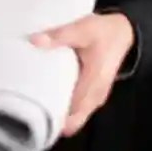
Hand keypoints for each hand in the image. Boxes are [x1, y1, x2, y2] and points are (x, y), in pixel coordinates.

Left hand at [30, 13, 135, 136]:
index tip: (33, 117)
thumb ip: (59, 35)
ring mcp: (96, 98)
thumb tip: (35, 40)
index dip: (55, 119)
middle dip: (52, 119)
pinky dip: (64, 108)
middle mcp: (96, 96)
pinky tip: (48, 99)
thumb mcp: (82, 29)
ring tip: (34, 106)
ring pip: (75, 118)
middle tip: (28, 112)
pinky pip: (78, 110)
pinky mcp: (93, 95)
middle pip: (73, 121)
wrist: (123, 33)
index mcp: (94, 82)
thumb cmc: (104, 32)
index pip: (74, 114)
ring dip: (58, 114)